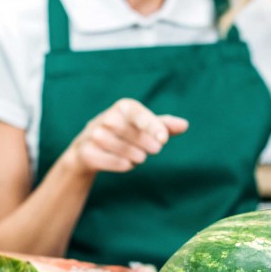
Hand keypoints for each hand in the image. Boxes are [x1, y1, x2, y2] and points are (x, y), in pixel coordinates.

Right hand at [68, 99, 188, 173]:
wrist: (89, 151)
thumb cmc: (123, 136)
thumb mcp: (144, 129)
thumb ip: (163, 126)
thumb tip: (185, 125)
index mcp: (122, 107)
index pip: (137, 113)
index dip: (151, 125)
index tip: (164, 139)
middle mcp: (105, 117)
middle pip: (128, 130)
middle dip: (145, 142)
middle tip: (155, 150)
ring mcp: (93, 135)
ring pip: (118, 146)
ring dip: (134, 155)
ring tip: (139, 157)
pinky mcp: (85, 152)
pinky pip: (107, 159)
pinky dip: (121, 164)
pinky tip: (127, 164)